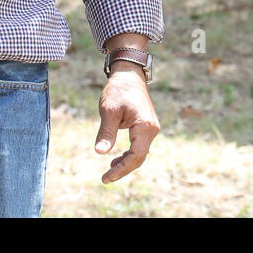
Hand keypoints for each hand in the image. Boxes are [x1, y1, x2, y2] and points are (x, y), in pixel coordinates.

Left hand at [94, 63, 159, 183]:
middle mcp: (152, 129)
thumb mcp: (109, 111)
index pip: (136, 156)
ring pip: (140, 153)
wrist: (129, 74)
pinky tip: (116, 158)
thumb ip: (106, 133)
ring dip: (126, 162)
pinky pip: (140, 145)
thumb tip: (100, 152)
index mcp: (145, 126)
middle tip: (105, 178)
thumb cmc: (118, 90)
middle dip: (123, 169)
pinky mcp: (146, 126)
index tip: (106, 178)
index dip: (122, 169)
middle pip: (139, 157)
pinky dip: (129, 154)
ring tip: (109, 170)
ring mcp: (151, 128)